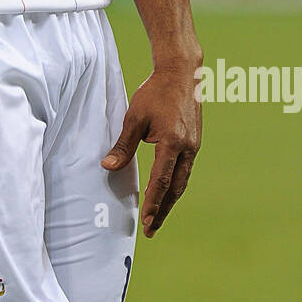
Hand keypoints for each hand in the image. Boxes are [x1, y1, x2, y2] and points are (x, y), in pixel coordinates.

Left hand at [101, 64, 201, 236]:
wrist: (182, 72)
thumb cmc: (155, 92)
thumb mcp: (134, 117)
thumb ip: (123, 145)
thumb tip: (108, 166)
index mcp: (173, 143)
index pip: (161, 181)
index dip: (153, 204)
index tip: (146, 222)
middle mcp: (188, 148)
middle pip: (175, 188)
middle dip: (164, 210)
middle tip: (152, 229)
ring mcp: (194, 146)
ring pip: (182, 181)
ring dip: (170, 200)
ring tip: (158, 216)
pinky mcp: (194, 142)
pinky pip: (185, 170)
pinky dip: (175, 184)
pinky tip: (167, 191)